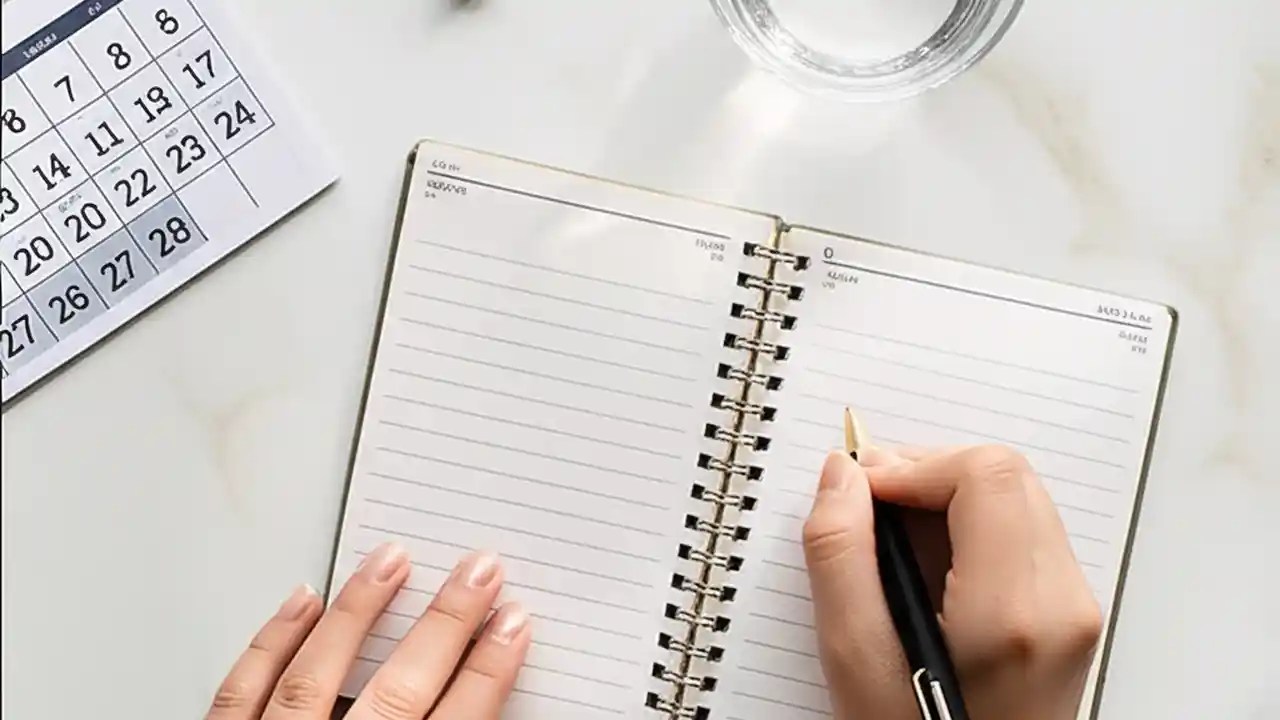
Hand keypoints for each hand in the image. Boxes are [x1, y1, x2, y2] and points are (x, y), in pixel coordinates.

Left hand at [206, 543, 530, 719]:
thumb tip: (480, 697)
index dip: (489, 670)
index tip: (514, 624)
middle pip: (396, 691)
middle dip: (445, 624)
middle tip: (479, 570)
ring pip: (313, 675)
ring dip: (359, 610)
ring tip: (393, 560)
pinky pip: (241, 691)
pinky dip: (272, 641)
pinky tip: (301, 602)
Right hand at [802, 446, 1102, 719]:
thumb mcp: (855, 663)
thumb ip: (840, 558)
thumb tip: (841, 479)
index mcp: (1012, 610)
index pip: (984, 475)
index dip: (913, 465)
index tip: (862, 489)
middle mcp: (1061, 602)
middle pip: (1005, 476)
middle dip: (929, 474)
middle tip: (869, 505)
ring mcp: (1073, 609)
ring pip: (1016, 498)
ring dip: (947, 500)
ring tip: (889, 542)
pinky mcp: (1067, 616)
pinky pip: (1022, 533)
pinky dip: (968, 528)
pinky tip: (924, 567)